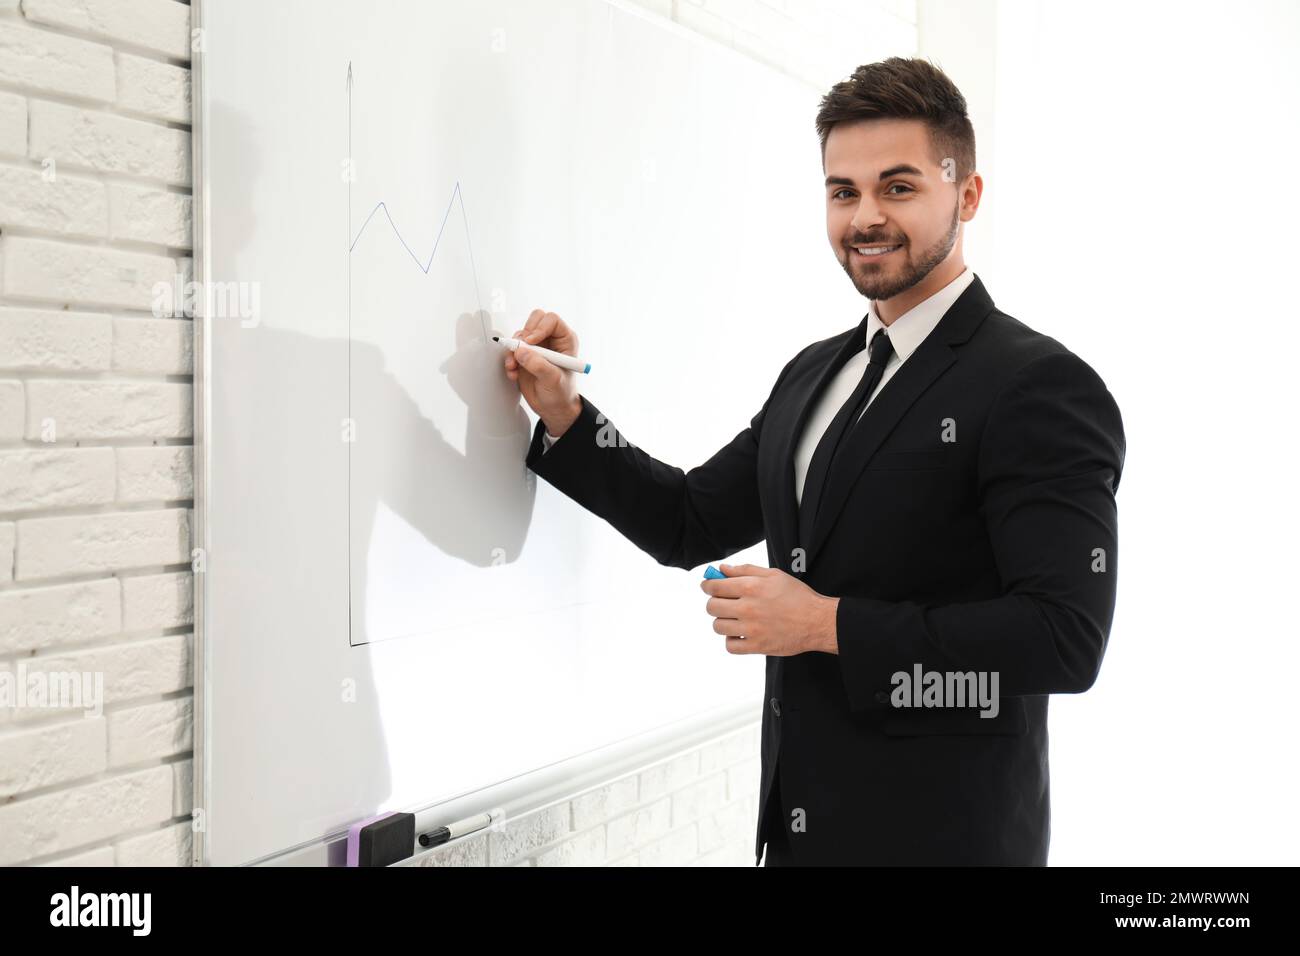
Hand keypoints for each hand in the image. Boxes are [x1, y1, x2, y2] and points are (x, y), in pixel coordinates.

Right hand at [504, 308, 581, 436]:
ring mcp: (537, 347)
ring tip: (514, 366)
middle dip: (524, 335)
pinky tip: (514, 373)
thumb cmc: (561, 393)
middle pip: (534, 321)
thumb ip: (538, 365)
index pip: (551, 320)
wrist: (552, 408)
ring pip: (520, 335)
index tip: (531, 341)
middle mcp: (550, 340)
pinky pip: (512, 349)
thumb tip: (521, 352)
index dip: (539, 328)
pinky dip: (509, 360)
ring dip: (513, 350)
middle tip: (521, 349)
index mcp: (565, 340)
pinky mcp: (524, 356)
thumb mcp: (553, 380)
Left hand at [700, 563, 838, 654]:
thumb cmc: (797, 596)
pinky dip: (732, 640)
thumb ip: (745, 570)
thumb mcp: (773, 575)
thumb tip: (722, 569)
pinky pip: (730, 646)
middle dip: (714, 603)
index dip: (707, 586)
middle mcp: (748, 608)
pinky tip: (741, 634)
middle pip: (712, 607)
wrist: (817, 621)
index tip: (708, 587)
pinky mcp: (757, 646)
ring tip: (735, 619)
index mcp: (751, 587)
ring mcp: (751, 629)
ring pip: (718, 627)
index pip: (714, 587)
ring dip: (723, 622)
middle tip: (724, 603)